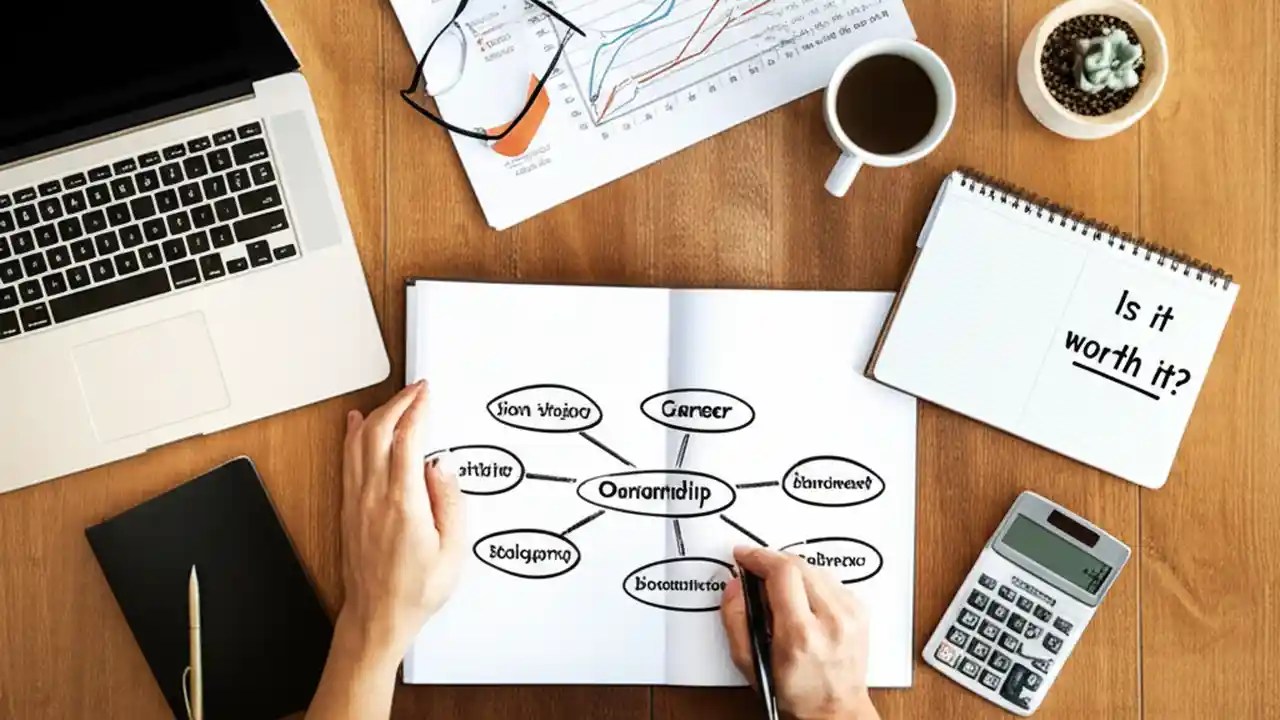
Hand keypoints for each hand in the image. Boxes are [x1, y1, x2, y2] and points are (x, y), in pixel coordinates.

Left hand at [337, 380, 464, 666]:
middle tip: (415, 389)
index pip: (407, 440)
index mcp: (404, 503)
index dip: (417, 409)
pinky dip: (351, 435)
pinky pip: (346, 460)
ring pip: (358, 442)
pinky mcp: (348, 508)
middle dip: (397, 402)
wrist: (378, 615)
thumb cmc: (416, 590)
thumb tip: (442, 465)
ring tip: (394, 399)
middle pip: (378, 431)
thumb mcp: (453, 550)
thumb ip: (450, 502)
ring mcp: (357, 501)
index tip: (426, 393)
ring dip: (376, 414)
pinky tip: (354, 423)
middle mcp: (375, 496)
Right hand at [720, 546, 878, 719]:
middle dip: (772, 561)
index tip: (744, 556)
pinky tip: (803, 602)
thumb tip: (736, 586)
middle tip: (756, 570)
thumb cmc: (796, 693)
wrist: (836, 711)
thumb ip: (736, 620)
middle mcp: (832, 619)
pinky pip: (830, 580)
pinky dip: (811, 583)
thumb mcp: (752, 664)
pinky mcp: (860, 610)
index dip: (759, 557)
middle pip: (799, 564)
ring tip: (779, 592)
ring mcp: (850, 613)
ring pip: (815, 568)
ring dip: (792, 572)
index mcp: (801, 634)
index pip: (782, 572)